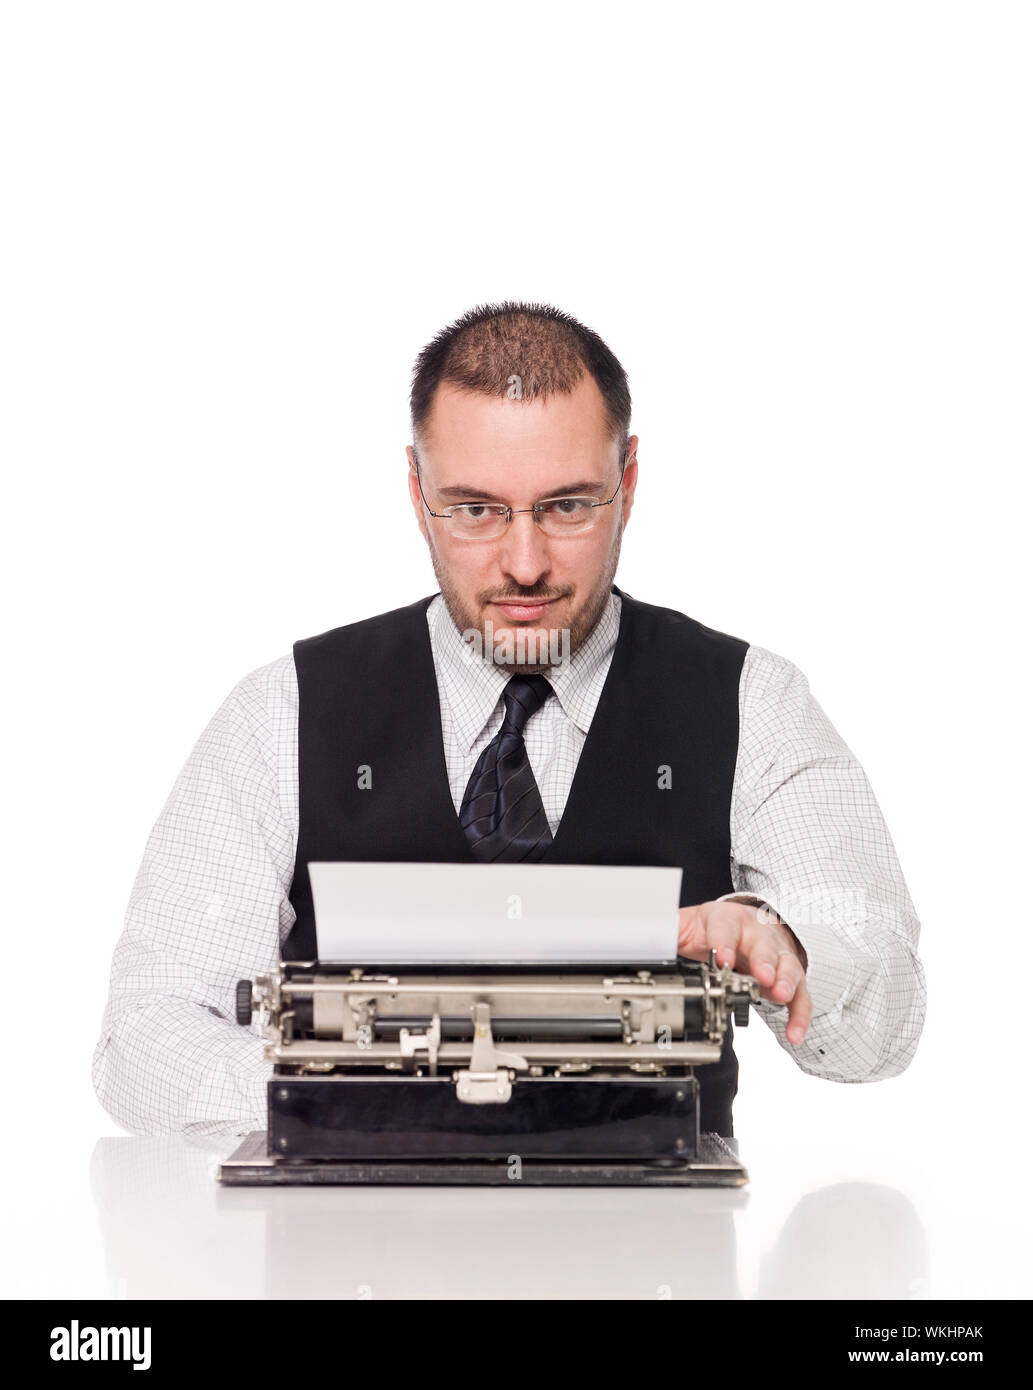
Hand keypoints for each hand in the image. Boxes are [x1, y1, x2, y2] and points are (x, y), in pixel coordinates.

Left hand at [678, 899, 812, 1044]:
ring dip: (787, 982)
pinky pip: (800, 996)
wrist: (744, 925)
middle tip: (762, 977)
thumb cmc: (716, 927)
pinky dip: (799, 1014)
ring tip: (782, 996)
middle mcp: (758, 934)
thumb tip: (644, 938)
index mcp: (729, 919)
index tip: (722, 960)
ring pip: (788, 966)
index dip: (725, 942)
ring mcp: (777, 956)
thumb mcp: (688, 925)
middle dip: (764, 961)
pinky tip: (794, 1032)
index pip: (726, 927)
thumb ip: (668, 932)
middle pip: (764, 945)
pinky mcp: (789, 978)